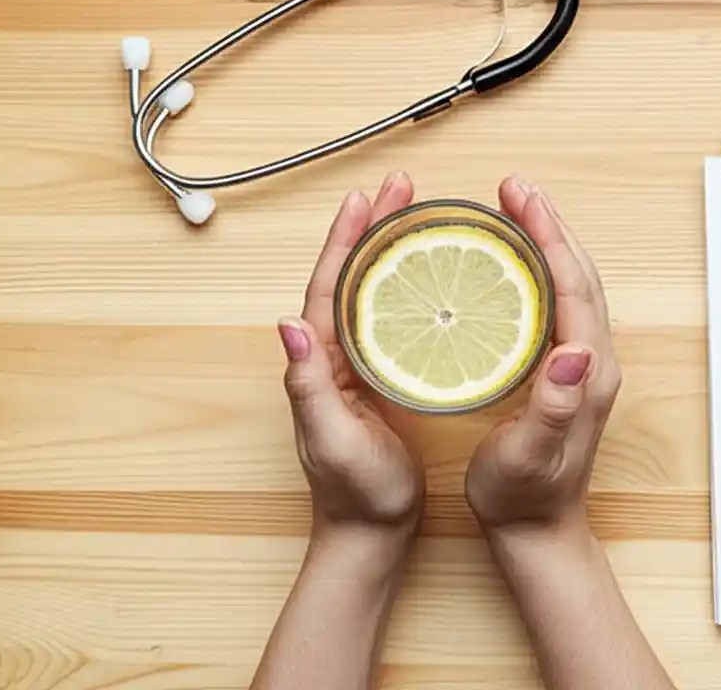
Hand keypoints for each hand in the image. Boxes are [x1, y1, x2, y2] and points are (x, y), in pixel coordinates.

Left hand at [278, 172, 423, 538]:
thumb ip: (307, 386)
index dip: (345, 240)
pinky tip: (431, 280)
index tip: (367, 198)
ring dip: (387, 251)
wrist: (371, 532)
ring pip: (370, 293)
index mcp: (318, 363)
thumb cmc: (354, 492)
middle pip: (349, 277)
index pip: (327, 286)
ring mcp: (357, 368)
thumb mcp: (331, 439)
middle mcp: (333, 357)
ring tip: (415, 215)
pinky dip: (406, 290)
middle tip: (401, 189)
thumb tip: (289, 326)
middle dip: (371, 228)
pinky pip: (391, 321)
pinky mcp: (382, 381)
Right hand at [465, 177, 621, 530]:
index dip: (548, 235)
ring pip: (572, 287)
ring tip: (515, 210)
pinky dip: (542, 273)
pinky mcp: (567, 375)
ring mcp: (582, 368)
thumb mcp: (531, 455)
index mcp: (586, 374)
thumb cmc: (524, 498)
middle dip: (549, 224)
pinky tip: (516, 265)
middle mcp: (592, 364)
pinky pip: (560, 306)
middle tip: (513, 188)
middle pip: (578, 275)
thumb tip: (574, 351)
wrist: (537, 531)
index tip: (519, 198)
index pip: (573, 285)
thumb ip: (554, 406)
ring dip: (548, 243)